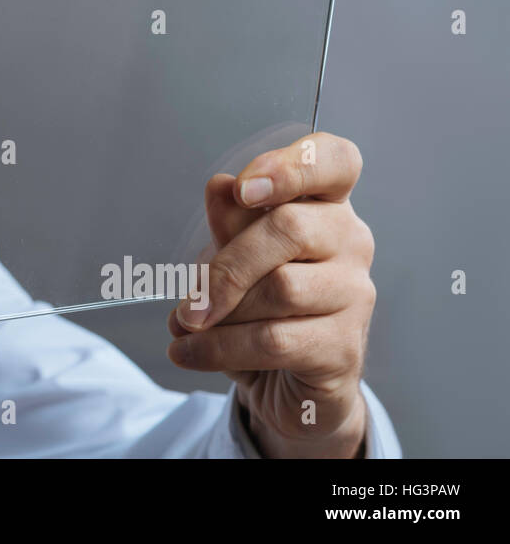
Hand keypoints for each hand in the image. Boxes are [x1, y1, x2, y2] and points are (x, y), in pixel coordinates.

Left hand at [166, 132, 375, 457]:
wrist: (286, 382)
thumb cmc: (259, 304)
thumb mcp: (233, 256)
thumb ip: (229, 222)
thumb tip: (219, 186)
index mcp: (324, 204)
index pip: (334, 161)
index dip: (292, 167)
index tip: (242, 188)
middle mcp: (351, 241)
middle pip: (290, 227)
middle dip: (227, 265)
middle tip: (188, 300)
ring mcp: (355, 293)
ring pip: (281, 288)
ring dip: (221, 313)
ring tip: (188, 327)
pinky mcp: (345, 346)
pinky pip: (275, 339)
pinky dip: (220, 347)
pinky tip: (189, 352)